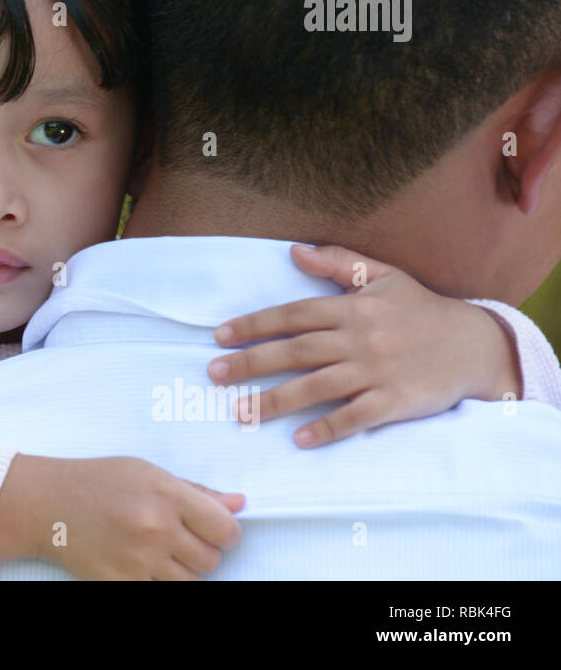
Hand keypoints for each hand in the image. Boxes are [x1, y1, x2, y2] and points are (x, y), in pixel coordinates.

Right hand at [26, 455, 243, 579]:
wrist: (45, 503)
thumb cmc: (98, 481)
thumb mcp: (147, 472)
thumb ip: (194, 492)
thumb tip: (239, 504)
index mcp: (167, 495)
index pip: (226, 530)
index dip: (224, 532)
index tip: (211, 529)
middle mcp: (156, 528)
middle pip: (211, 561)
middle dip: (200, 552)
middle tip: (176, 538)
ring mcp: (138, 560)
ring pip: (189, 582)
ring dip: (179, 570)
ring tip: (155, 550)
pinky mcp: (121, 583)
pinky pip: (158, 591)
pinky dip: (153, 581)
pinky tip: (136, 562)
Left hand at [207, 244, 521, 447]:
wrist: (477, 345)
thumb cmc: (422, 309)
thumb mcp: (384, 276)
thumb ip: (338, 262)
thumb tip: (293, 252)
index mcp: (353, 307)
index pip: (293, 315)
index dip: (254, 325)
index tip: (220, 336)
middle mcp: (360, 338)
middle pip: (296, 351)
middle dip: (251, 363)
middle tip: (214, 374)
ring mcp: (378, 371)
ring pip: (318, 386)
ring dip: (276, 400)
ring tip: (242, 411)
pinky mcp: (396, 401)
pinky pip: (356, 416)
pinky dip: (328, 428)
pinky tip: (299, 438)